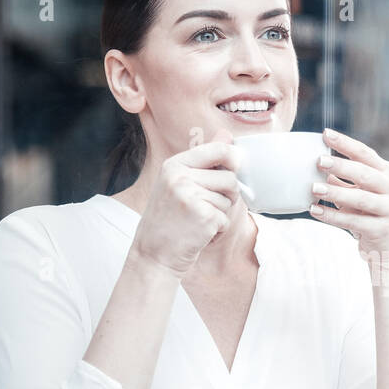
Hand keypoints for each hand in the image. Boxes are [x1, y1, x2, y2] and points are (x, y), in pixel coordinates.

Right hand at [131, 129, 242, 277]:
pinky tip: (199, 233)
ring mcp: (191, 196)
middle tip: (208, 207)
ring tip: (198, 221)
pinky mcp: (203, 216)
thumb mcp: (178, 183)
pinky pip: (226, 218)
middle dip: (228, 194)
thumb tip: (226, 134)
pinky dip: (218, 229)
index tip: (234, 169)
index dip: (233, 159)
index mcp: (174, 165)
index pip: (218, 149)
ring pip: (230, 199)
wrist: (154, 254)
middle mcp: (180, 177)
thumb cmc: (168, 220)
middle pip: (230, 177)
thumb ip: (203, 160)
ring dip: (220, 213)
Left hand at [308, 128, 388, 259]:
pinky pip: (353, 222)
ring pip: (360, 199)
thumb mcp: (359, 192)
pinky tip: (314, 210)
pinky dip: (332, 216)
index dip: (346, 143)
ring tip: (313, 188)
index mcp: (387, 174)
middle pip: (365, 174)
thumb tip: (314, 164)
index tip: (325, 134)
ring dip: (335, 192)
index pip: (366, 154)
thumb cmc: (369, 214)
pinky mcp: (381, 229)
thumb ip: (343, 179)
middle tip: (318, 161)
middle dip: (341, 166)